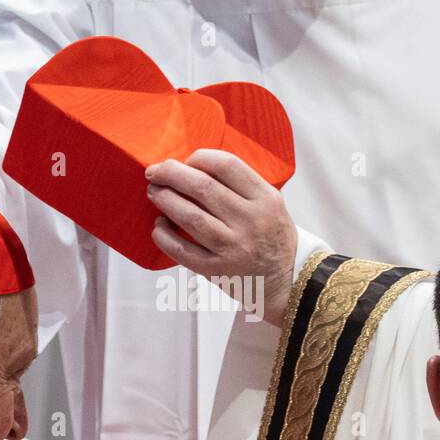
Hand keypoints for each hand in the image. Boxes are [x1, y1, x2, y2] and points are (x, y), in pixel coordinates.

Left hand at [146, 149, 297, 325]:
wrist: (285, 281)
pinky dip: (164, 237)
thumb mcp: (271, 204)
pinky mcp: (217, 270)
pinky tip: (158, 227)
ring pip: (190, 216)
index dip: (199, 158)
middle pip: (202, 187)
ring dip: (165, 200)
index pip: (227, 165)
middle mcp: (250, 221)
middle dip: (171, 174)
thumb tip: (194, 167)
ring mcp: (232, 247)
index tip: (186, 161)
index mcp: (265, 199)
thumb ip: (241, 185)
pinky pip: (182, 251)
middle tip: (155, 172)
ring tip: (154, 193)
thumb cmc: (272, 238)